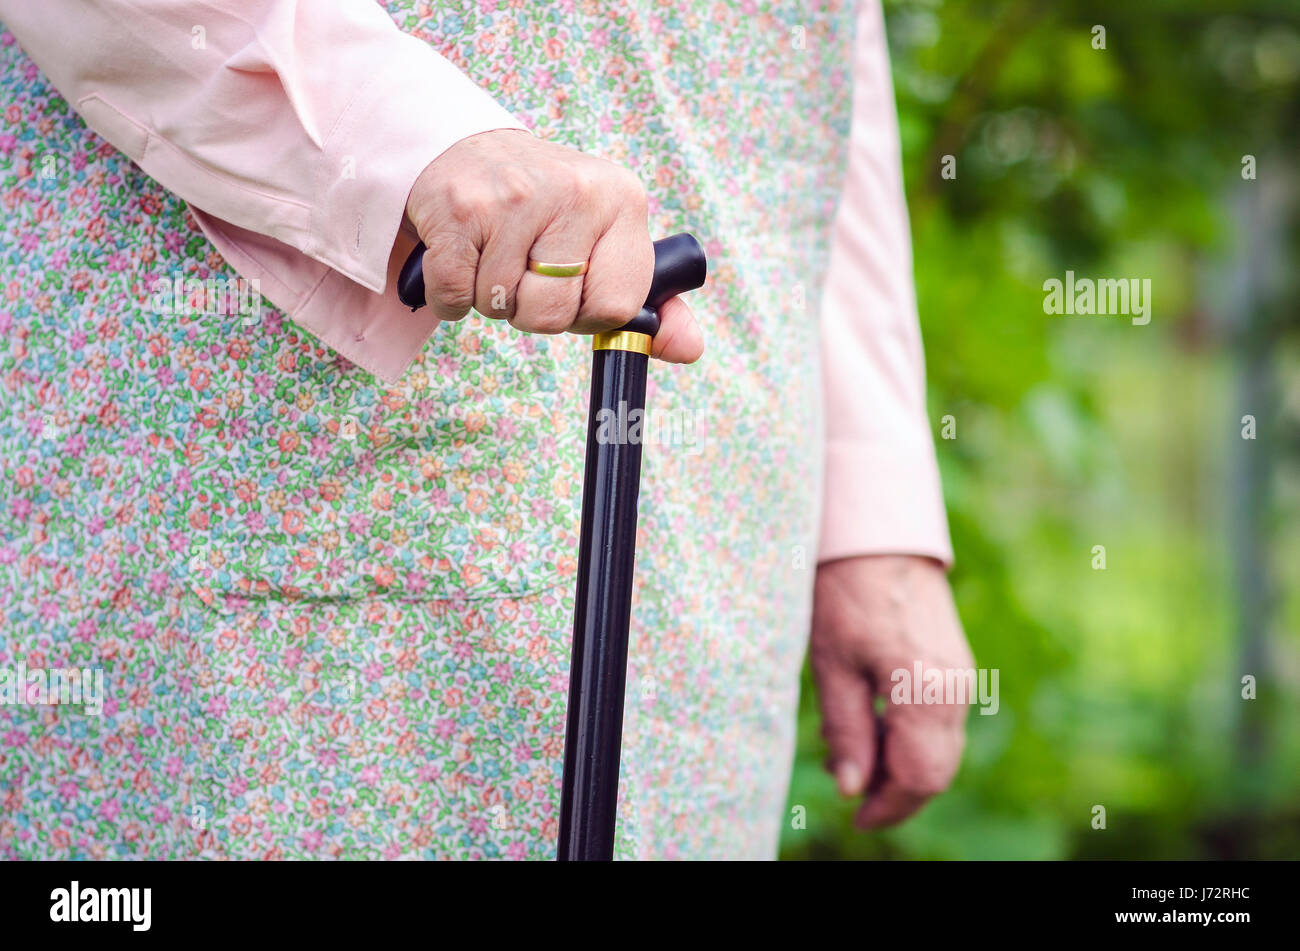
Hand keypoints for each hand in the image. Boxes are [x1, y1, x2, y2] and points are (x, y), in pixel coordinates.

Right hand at [405, 129, 703, 363]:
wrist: (467, 148)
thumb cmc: (546, 210)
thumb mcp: (608, 241)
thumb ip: (649, 302)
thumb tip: (689, 349)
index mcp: (623, 201)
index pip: (617, 306)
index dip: (587, 314)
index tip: (572, 287)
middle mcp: (576, 192)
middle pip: (553, 315)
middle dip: (530, 309)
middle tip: (523, 267)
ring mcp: (514, 198)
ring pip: (499, 307)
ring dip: (488, 297)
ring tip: (492, 252)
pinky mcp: (460, 210)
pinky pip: (453, 296)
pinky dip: (448, 297)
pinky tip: (461, 256)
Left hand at [811, 555, 972, 827]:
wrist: (877, 533)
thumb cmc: (845, 592)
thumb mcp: (832, 665)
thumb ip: (846, 730)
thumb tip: (852, 788)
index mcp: (927, 693)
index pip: (919, 778)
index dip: (887, 806)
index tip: (854, 817)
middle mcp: (956, 691)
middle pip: (936, 770)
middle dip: (893, 789)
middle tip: (847, 786)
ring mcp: (960, 676)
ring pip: (940, 748)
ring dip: (899, 763)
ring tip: (848, 752)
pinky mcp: (954, 665)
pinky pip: (940, 721)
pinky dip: (909, 737)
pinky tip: (871, 724)